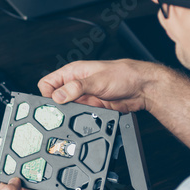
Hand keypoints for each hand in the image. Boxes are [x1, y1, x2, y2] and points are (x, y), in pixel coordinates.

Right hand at [38, 59, 157, 113]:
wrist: (141, 88)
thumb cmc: (122, 75)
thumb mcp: (96, 80)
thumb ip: (75, 88)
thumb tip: (57, 96)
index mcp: (73, 72)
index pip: (48, 83)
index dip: (47, 93)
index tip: (54, 102)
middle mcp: (76, 84)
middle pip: (56, 98)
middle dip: (57, 106)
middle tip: (63, 112)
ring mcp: (83, 97)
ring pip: (67, 108)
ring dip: (70, 113)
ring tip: (78, 113)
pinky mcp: (92, 107)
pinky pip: (80, 114)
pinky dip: (81, 117)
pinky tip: (87, 116)